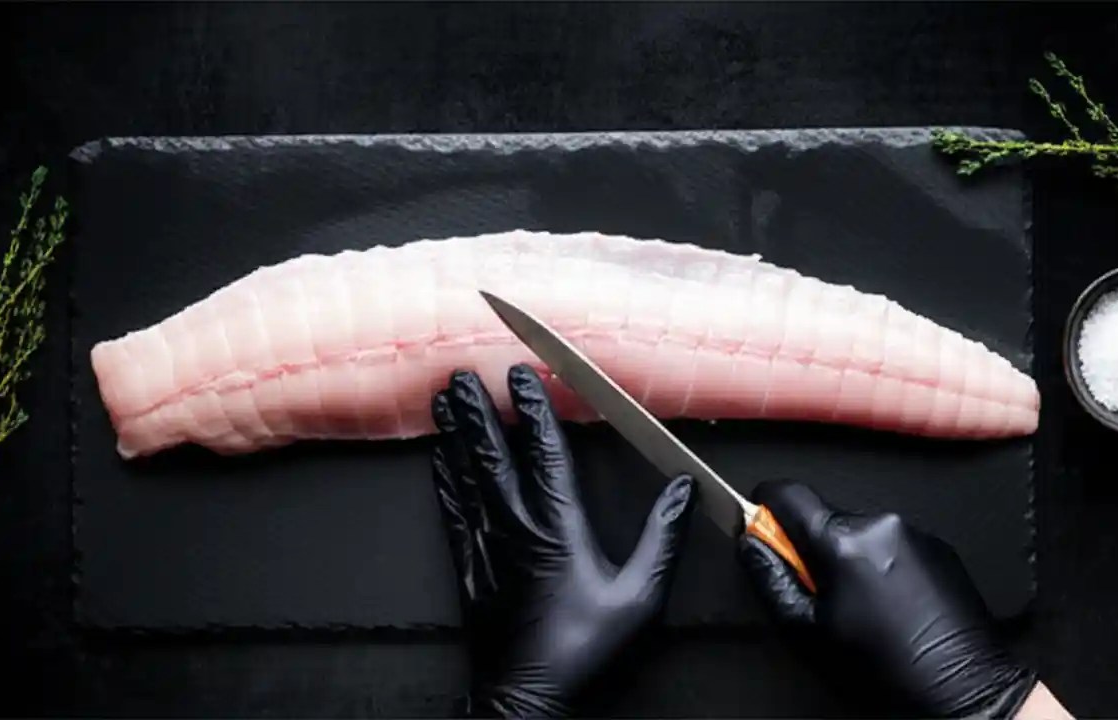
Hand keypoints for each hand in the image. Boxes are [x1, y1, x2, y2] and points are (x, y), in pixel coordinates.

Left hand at [430, 365, 696, 716]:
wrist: (528, 698)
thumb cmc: (584, 650)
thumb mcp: (639, 596)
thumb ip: (660, 538)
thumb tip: (681, 490)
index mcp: (558, 524)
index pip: (543, 450)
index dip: (533, 408)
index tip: (522, 374)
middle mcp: (516, 525)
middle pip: (492, 453)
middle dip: (479, 410)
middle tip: (462, 373)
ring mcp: (487, 545)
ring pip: (465, 476)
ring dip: (454, 436)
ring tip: (442, 401)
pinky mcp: (469, 568)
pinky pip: (451, 513)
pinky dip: (442, 482)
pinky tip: (436, 462)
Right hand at [737, 480, 1037, 717]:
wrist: (962, 687)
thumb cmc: (887, 668)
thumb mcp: (808, 630)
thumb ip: (772, 578)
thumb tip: (749, 543)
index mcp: (843, 542)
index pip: (788, 493)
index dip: (766, 507)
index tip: (761, 529)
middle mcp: (880, 524)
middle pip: (823, 516)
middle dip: (812, 547)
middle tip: (819, 594)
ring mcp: (913, 532)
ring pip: (857, 530)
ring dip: (848, 556)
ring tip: (860, 605)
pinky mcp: (937, 545)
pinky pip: (890, 542)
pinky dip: (879, 563)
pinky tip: (889, 603)